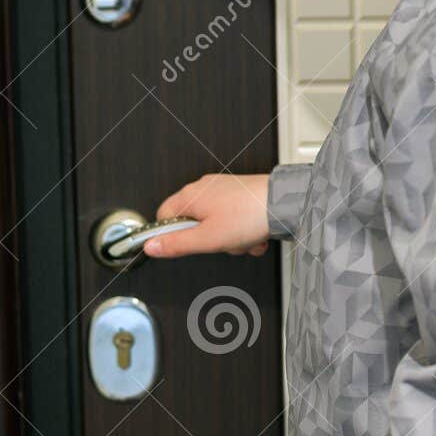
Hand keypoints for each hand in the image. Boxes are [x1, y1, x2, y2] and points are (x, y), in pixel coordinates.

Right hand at [143, 173, 270, 257]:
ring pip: (216, 225)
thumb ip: (176, 244)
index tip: (180, 246)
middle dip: (209, 240)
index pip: (163, 216)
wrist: (284, 203)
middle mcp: (205, 188)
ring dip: (231, 239)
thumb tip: (151, 247)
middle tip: (221, 242)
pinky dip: (243, 231)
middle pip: (193, 224)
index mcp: (190, 196)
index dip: (170, 235)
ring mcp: (224, 190)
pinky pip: (234, 220)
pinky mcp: (241, 194)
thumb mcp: (207, 239)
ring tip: (243, 239)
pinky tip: (254, 235)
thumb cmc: (249, 215)